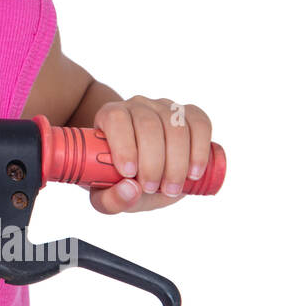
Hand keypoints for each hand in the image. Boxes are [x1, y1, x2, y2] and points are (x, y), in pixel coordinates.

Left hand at [88, 96, 213, 214]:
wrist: (144, 174)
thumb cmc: (119, 180)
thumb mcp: (106, 195)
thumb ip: (110, 199)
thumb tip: (131, 189)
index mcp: (110, 117)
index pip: (117, 119)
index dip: (124, 145)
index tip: (129, 174)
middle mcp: (137, 106)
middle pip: (148, 125)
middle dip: (153, 162)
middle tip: (151, 188)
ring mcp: (165, 108)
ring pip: (175, 126)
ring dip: (177, 162)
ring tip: (171, 188)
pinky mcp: (190, 114)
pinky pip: (200, 123)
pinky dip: (200, 149)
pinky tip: (194, 172)